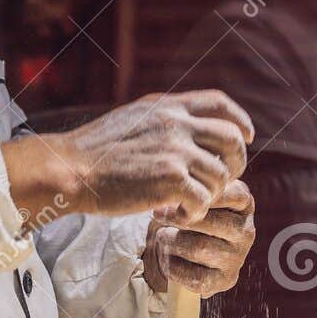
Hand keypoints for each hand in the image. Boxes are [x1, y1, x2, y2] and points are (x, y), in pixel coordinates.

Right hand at [3, 91, 253, 225]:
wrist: (69, 168)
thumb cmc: (95, 151)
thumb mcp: (132, 119)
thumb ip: (162, 120)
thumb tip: (184, 126)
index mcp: (168, 107)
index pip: (219, 103)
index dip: (240, 120)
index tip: (247, 136)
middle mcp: (177, 124)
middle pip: (232, 139)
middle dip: (235, 164)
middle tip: (221, 182)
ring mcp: (176, 151)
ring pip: (220, 176)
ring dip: (209, 195)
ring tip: (187, 204)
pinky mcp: (171, 180)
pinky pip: (203, 200)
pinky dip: (194, 213)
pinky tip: (175, 214)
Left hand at [142, 179, 255, 296]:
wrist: (184, 253)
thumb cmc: (189, 213)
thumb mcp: (195, 191)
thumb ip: (194, 179)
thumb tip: (175, 173)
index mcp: (244, 203)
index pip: (228, 192)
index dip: (198, 194)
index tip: (173, 194)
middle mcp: (246, 231)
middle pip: (208, 222)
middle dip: (178, 219)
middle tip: (158, 215)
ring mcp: (237, 258)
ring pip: (198, 248)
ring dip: (172, 242)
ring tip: (162, 236)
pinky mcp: (226, 280)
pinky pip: (194, 275)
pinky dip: (173, 266)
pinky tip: (167, 257)